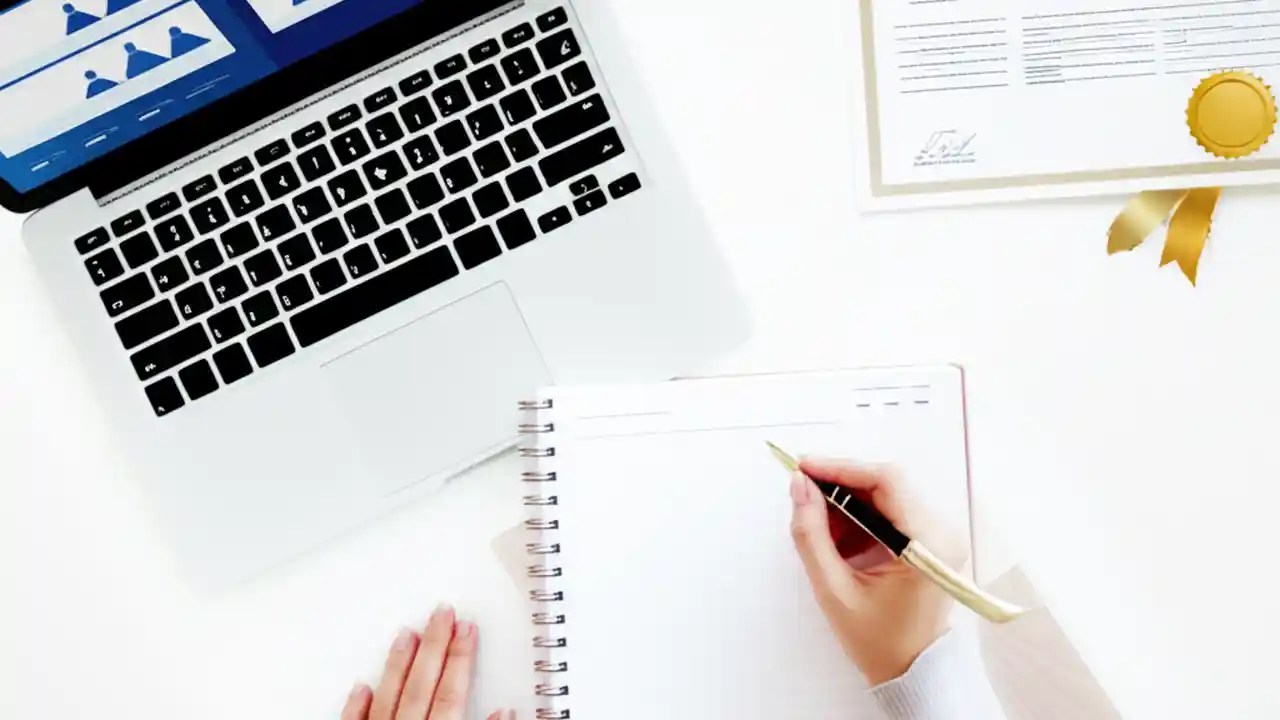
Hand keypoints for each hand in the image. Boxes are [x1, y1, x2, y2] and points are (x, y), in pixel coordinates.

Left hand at [342, 605, 513, 719]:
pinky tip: (362, 686)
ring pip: (388, 697)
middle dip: (435, 645)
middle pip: (422, 685)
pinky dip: (358, 705)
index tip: (467, 629)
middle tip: (441, 613)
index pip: (451, 694)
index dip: (461, 658)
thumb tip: (506, 711)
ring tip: (406, 633)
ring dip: (399, 664)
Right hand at [788, 458, 966, 685]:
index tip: (805, 468)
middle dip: (841, 486)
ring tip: (822, 531)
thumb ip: (810, 535)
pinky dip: (861, 518)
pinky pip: (892, 511)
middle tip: (804, 494)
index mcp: (927, 545)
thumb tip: (799, 487)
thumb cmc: (878, 641)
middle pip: (887, 484)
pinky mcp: (931, 540)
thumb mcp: (833, 589)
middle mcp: (943, 533)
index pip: (886, 481)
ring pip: (887, 495)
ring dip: (849, 504)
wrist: (912, 671)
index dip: (841, 468)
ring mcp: (940, 535)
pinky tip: (840, 542)